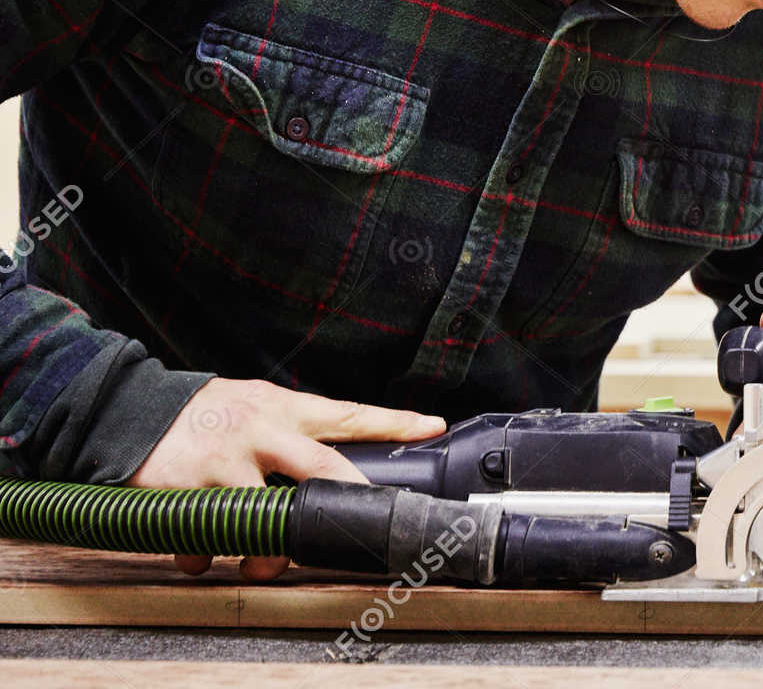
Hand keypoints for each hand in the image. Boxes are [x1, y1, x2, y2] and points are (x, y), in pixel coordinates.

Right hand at [127, 376, 445, 580]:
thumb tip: (332, 470)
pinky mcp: (189, 487)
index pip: (348, 413)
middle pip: (322, 467)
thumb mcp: (253, 404)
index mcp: (284, 409)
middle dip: (345, 499)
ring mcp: (226, 459)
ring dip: (268, 552)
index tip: (432, 426)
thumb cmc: (202, 413)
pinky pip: (207, 539)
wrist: (125, 408)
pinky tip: (203, 556)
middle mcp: (262, 431)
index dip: (393, 421)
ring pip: (267, 517)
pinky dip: (206, 557)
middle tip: (361, 524)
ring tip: (264, 563)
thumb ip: (290, 432)